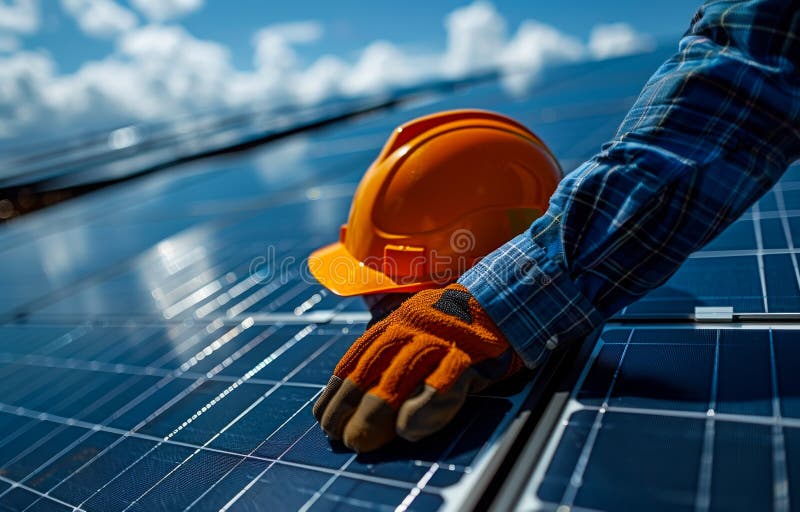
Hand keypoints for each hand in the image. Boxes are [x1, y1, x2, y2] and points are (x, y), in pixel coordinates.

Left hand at [312, 284, 522, 451]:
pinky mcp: (469, 354)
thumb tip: (360, 399)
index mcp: (398, 321)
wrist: (505, 300)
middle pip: (371, 367)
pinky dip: (423, 408)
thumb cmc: (459, 326)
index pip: (357, 356)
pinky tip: (406, 429)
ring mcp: (440, 338)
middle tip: (338, 437)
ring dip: (375, 412)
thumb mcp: (422, 332)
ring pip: (399, 375)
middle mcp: (413, 326)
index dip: (337, 389)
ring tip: (359, 441)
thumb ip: (396, 357)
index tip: (322, 416)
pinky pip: (442, 382)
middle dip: (348, 405)